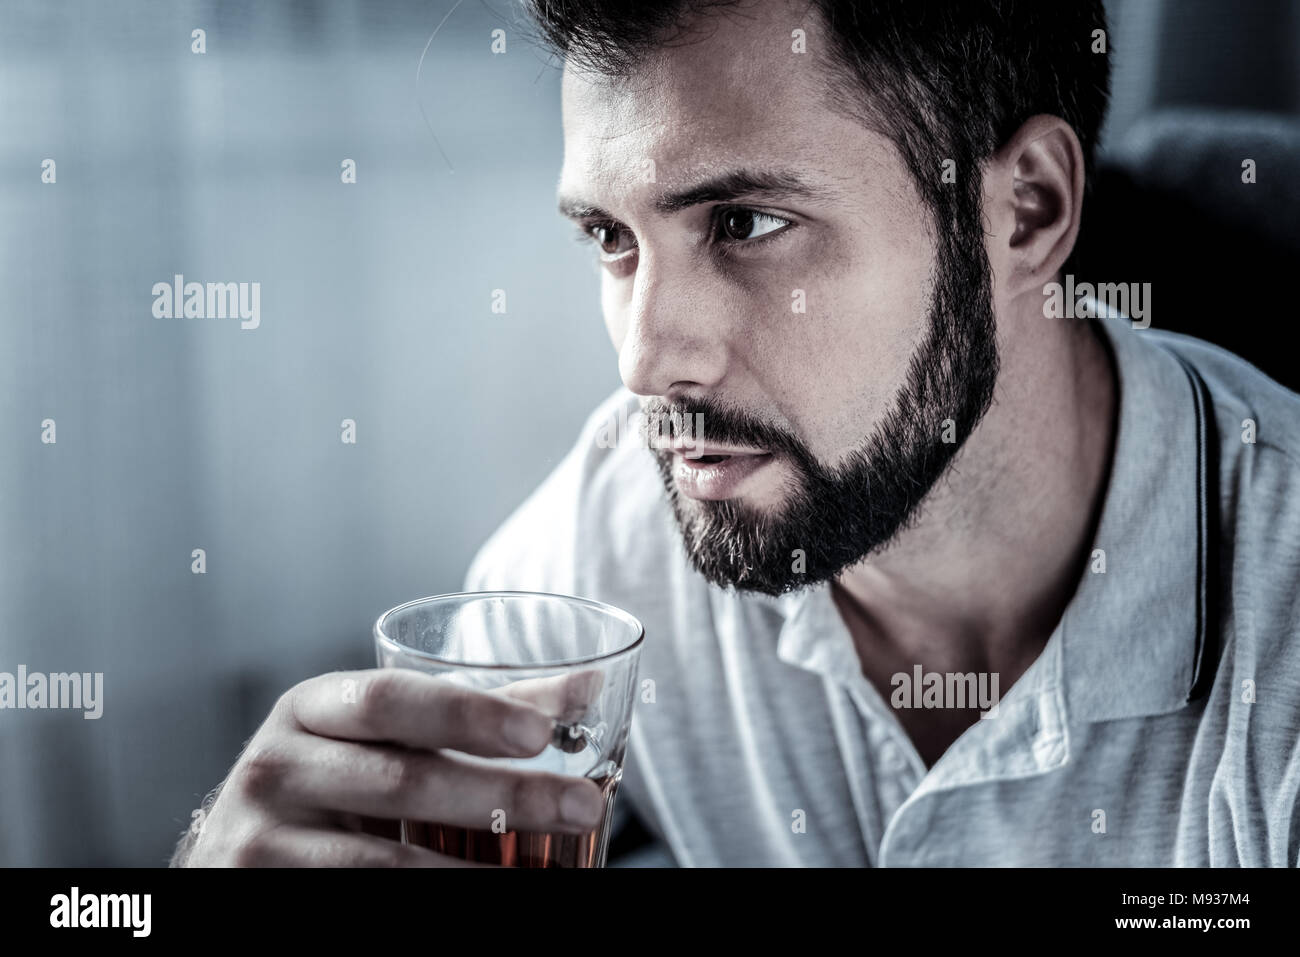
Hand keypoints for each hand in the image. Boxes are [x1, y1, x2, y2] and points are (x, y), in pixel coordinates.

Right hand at [180, 668, 606, 865]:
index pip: (388, 700)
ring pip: (386, 863)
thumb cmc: (334, 778)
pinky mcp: (263, 893)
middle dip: (504, 794)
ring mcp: (262, 841)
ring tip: (546, 874)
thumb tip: (589, 685)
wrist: (233, 854)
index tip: (541, 734)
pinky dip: (435, 903)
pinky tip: (486, 896)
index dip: (464, 714)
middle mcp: (276, 767)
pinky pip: (364, 901)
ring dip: (477, 873)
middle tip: (584, 804)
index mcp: (311, 708)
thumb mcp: (384, 735)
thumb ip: (480, 710)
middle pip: (402, 781)